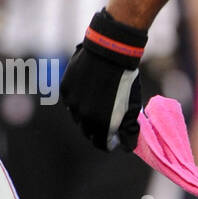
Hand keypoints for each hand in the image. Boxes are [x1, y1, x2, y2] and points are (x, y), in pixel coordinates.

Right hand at [60, 9, 145, 150]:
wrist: (110, 52)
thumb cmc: (126, 80)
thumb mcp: (132, 107)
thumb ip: (128, 129)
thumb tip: (127, 145)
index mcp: (101, 123)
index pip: (102, 144)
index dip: (110, 142)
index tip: (116, 136)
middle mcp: (82, 116)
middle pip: (88, 132)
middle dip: (100, 130)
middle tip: (110, 118)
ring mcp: (71, 102)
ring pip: (78, 116)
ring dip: (88, 114)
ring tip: (101, 99)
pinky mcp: (65, 89)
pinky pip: (71, 102)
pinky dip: (80, 100)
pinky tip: (91, 89)